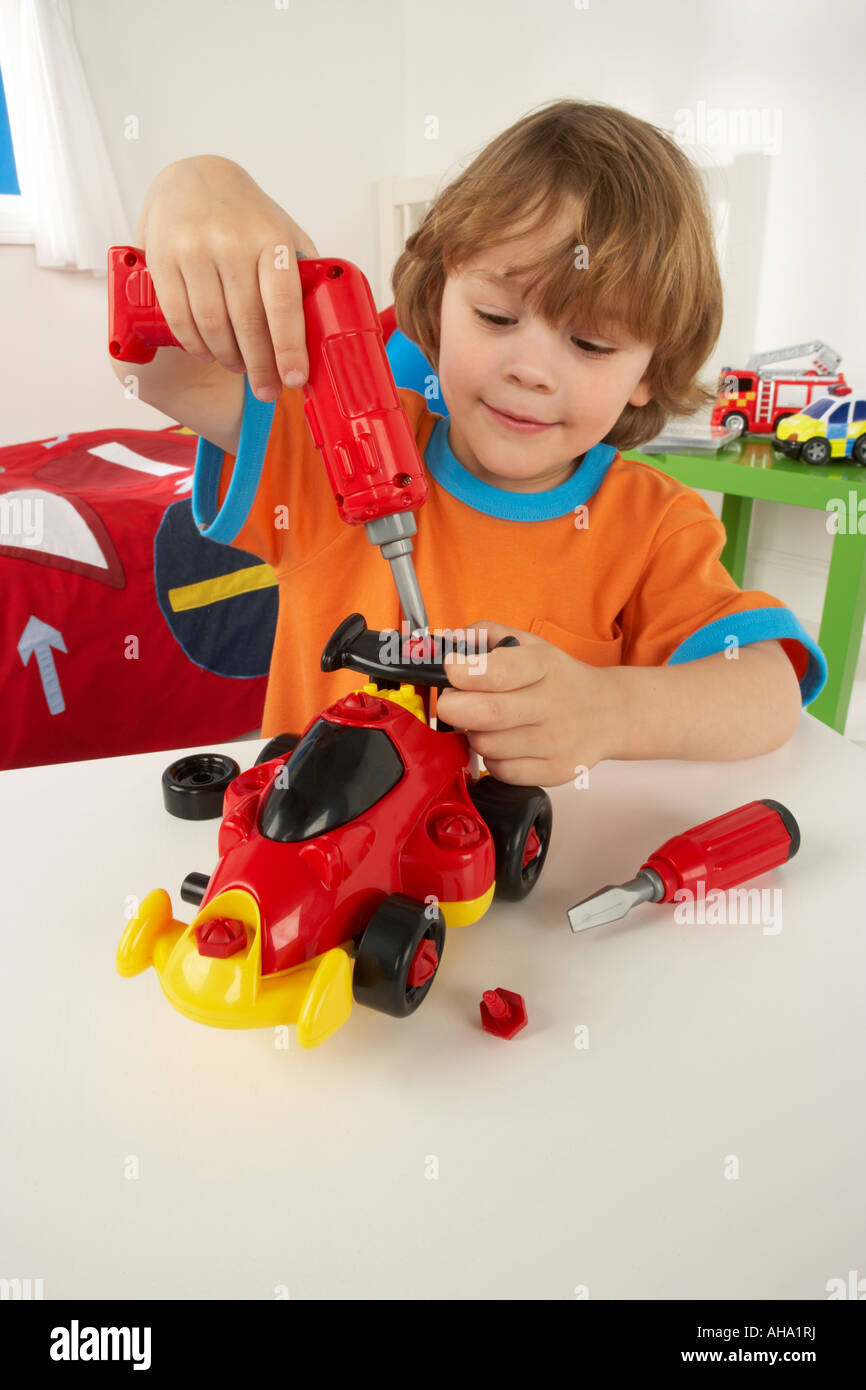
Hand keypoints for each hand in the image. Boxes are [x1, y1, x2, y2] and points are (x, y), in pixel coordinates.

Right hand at [138, 155, 318, 398]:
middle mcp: (230, 243)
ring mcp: (192, 250)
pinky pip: (179, 317)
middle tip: (268, 390)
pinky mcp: (162, 259)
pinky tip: (209, 353)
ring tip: (240, 369)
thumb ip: (302, 273)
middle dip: (260, 367)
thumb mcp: (281, 231)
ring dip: (228, 358)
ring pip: (211, 326)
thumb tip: (324, 324)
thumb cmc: (245, 214)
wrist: (192, 177)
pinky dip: (196, 344)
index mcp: (269, 238)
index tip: (294, 378)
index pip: (282, 303)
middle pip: (247, 324)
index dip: (289, 347)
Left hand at [436, 620, 623, 786]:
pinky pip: (500, 771)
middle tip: (452, 702)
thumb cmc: (559, 679)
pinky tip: (506, 744)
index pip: (498, 671)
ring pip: (486, 745)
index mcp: (544, 666)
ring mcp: (556, 742)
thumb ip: (486, 634)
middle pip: (486, 714)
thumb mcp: (531, 645)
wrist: (609, 713)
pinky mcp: (555, 772)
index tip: (451, 670)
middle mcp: (553, 704)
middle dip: (453, 708)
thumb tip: (449, 643)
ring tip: (489, 723)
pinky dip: (493, 758)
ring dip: (475, 733)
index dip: (463, 672)